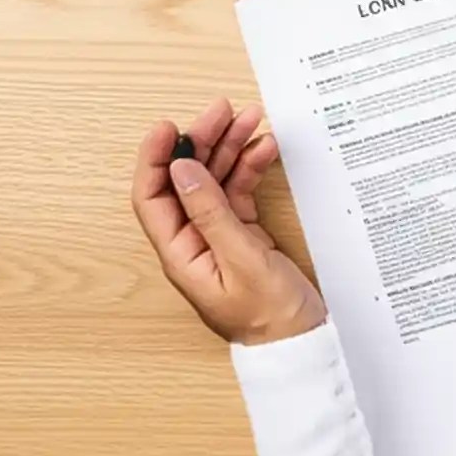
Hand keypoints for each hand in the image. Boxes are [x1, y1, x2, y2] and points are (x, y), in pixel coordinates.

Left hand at [131, 98, 326, 344]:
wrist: (302, 343)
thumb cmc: (270, 317)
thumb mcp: (242, 259)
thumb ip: (211, 212)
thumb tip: (182, 169)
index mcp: (180, 253)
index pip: (153, 196)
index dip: (156, 158)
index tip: (170, 126)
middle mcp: (194, 242)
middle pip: (187, 180)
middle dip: (202, 142)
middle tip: (225, 112)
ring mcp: (220, 237)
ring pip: (216, 180)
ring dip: (230, 148)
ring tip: (251, 121)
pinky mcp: (245, 236)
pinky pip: (240, 192)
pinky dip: (251, 168)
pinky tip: (264, 150)